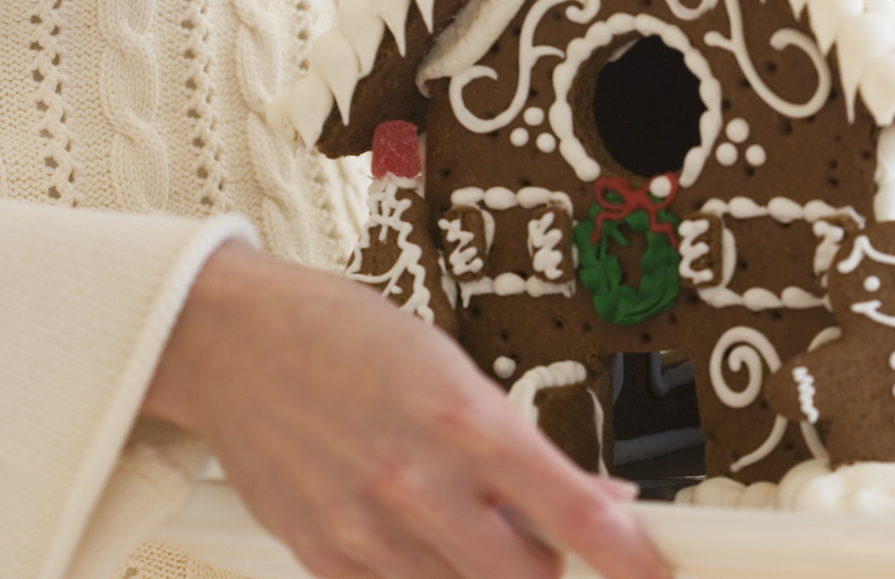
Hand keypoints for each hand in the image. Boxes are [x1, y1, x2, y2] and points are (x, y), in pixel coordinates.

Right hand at [143, 241, 668, 578]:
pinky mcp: (324, 556)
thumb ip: (525, 450)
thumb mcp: (456, 371)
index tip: (659, 575)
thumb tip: (600, 502)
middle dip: (549, 565)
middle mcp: (421, 485)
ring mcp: (368, 530)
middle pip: (525, 577)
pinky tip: (421, 534)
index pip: (573, 512)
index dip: (628, 558)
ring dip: (487, 571)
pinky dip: (426, 576)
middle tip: (540, 531)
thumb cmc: (348, 339)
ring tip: (468, 516)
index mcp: (468, 423)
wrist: (234, 342)